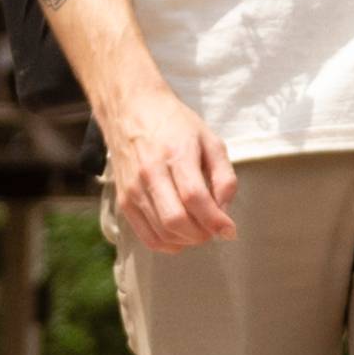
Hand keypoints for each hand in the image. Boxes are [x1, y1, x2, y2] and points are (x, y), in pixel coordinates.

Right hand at [102, 83, 235, 251]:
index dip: (215, 220)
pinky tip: (181, 236)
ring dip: (187, 240)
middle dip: (202, 234)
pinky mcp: (123, 200)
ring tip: (200, 230)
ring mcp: (133, 189)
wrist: (132, 110)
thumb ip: (224, 176)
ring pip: (162, 232)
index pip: (195, 198)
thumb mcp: (210, 141)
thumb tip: (225, 212)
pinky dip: (167, 243)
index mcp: (176, 154)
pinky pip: (146, 236)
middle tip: (214, 230)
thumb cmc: (177, 126)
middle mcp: (150, 173)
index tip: (230, 230)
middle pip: (176, 220)